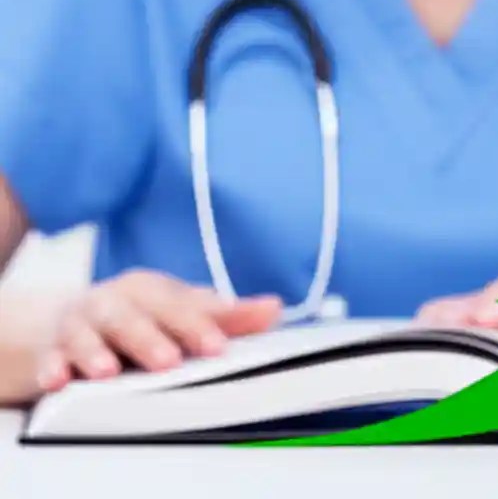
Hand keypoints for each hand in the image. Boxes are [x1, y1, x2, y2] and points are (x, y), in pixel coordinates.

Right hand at [36, 270, 281, 392]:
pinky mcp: (53, 349)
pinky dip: (53, 367)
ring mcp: (82, 324)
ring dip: (96, 351)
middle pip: (132, 315)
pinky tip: (59, 381)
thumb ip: (227, 317)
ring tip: (108, 372)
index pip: (179, 305)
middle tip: (169, 361)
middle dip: (150, 337)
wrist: (74, 319)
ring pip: (87, 333)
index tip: (218, 347)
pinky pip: (50, 358)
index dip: (198, 325)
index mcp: (153, 290)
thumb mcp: (182, 312)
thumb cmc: (142, 315)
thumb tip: (274, 308)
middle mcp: (116, 301)